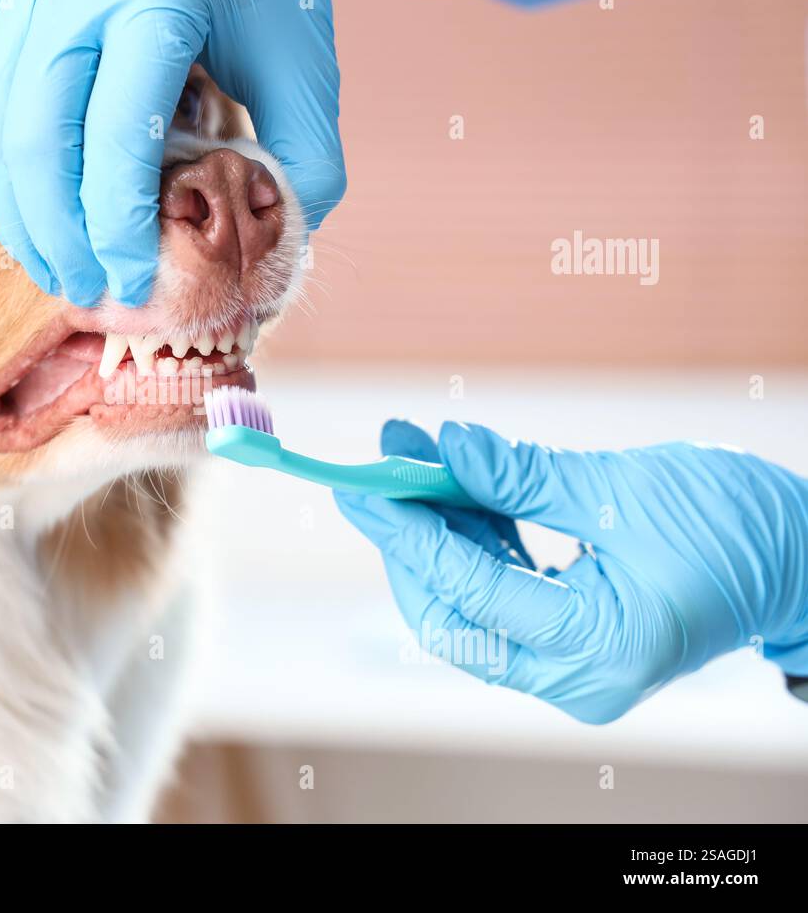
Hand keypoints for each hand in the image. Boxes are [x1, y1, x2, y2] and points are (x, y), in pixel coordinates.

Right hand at [0, 0, 345, 305]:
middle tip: (89, 290)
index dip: (118, 227)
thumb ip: (305, 145)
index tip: (134, 282)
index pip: (117, 136)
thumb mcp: (297, 44)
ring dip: (22, 216)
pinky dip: (9, 173)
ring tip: (58, 269)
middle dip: (58, 237)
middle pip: (37, 142)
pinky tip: (41, 215)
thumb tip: (278, 239)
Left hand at [335, 420, 807, 723]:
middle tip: (377, 473)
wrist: (800, 558)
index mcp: (598, 646)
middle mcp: (576, 676)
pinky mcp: (572, 643)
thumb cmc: (735, 523)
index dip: (407, 533)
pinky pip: (500, 596)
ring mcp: (572, 668)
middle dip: (409, 542)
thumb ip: (522, 475)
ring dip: (438, 532)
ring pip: (469, 606)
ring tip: (411, 459)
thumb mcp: (621, 488)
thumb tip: (446, 446)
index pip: (469, 590)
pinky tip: (455, 488)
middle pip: (452, 616)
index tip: (360, 483)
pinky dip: (475, 543)